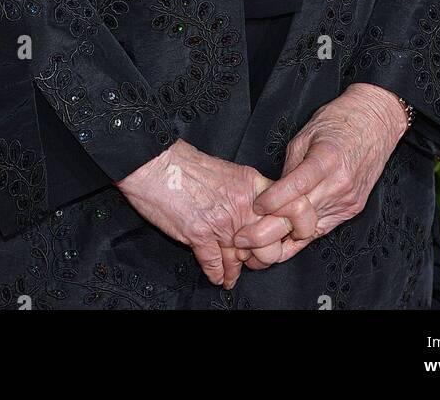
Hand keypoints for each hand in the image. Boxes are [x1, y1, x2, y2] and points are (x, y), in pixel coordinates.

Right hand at [114, 138, 293, 288]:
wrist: (156, 164)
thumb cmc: (184, 164)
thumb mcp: (226, 170)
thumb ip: (243, 192)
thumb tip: (250, 213)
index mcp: (250, 185)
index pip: (284, 214)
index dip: (284, 231)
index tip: (279, 238)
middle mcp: (240, 205)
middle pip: (266, 244)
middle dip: (261, 257)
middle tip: (254, 260)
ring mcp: (221, 222)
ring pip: (240, 257)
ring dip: (236, 268)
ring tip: (233, 274)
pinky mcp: (199, 235)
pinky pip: (214, 263)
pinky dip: (216, 273)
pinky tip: (216, 276)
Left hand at [233, 83, 408, 267]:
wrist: (375, 122)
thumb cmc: (340, 121)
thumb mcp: (306, 135)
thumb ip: (290, 167)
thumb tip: (274, 193)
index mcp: (326, 160)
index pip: (295, 188)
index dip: (272, 201)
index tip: (256, 206)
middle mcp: (340, 184)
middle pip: (300, 218)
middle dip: (268, 231)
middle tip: (244, 238)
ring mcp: (348, 200)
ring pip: (310, 229)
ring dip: (284, 236)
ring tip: (258, 241)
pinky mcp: (352, 209)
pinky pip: (323, 227)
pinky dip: (302, 233)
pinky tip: (284, 236)